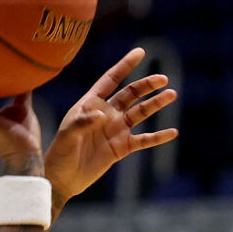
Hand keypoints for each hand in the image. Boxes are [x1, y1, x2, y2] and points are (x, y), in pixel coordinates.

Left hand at [44, 47, 178, 202]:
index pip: (111, 80)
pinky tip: (172, 132)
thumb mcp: (67, 135)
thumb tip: (103, 114)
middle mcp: (107, 114)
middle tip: (163, 79)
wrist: (63, 178)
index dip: (125, 65)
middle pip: (131, 94)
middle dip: (147, 85)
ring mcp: (116, 130)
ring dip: (156, 104)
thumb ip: (82, 122)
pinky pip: (144, 140)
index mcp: (91, 104)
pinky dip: (158, 137)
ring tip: (172, 94)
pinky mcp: (123, 148)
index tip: (140, 52)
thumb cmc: (60, 153)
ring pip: (141, 113)